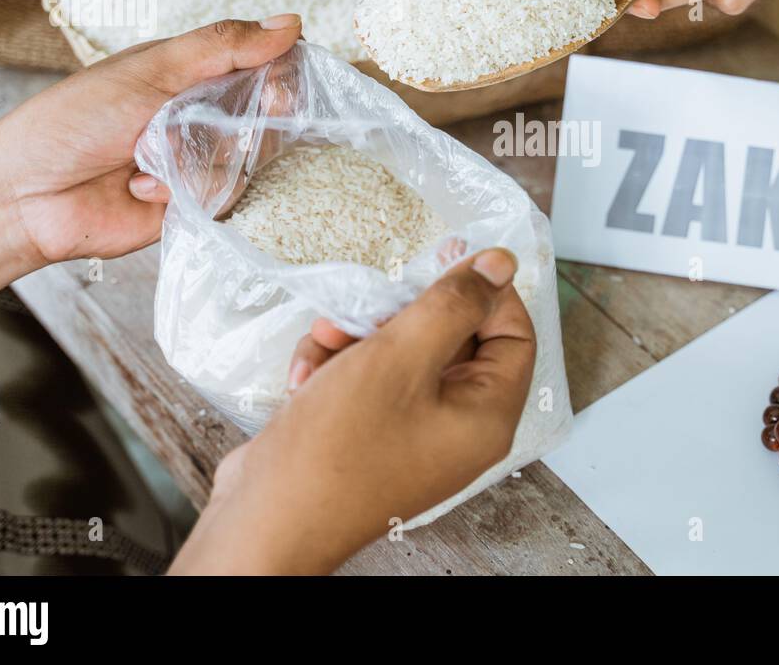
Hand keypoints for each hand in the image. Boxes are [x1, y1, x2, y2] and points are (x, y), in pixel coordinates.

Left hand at [0, 14, 302, 295]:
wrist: (26, 193)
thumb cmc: (75, 120)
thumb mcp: (152, 70)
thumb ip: (222, 47)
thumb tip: (291, 22)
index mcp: (195, 73)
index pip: (267, 66)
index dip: (283, 77)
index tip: (275, 89)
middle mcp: (206, 116)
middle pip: (270, 117)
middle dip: (243, 124)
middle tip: (210, 125)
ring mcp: (202, 161)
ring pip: (248, 160)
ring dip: (198, 161)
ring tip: (148, 159)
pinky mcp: (195, 205)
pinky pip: (225, 197)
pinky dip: (183, 193)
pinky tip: (141, 189)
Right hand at [170, 248, 534, 574]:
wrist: (265, 521)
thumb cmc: (339, 445)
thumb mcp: (401, 356)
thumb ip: (455, 304)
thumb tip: (501, 263)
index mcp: (486, 415)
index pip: (514, 334)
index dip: (485, 292)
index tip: (445, 258)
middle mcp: (457, 427)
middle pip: (454, 340)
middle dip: (404, 312)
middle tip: (373, 301)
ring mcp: (412, 434)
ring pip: (401, 354)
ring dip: (359, 335)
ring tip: (327, 336)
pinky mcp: (369, 436)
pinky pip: (367, 381)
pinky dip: (336, 366)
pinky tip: (305, 376)